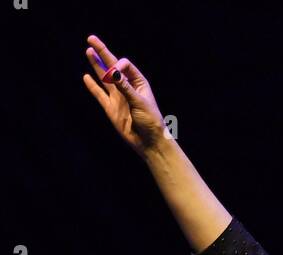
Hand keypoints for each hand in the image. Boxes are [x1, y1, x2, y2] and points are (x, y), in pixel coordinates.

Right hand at [83, 35, 167, 159]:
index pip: (124, 66)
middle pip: (112, 66)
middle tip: (91, 39)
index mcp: (138, 83)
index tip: (114, 72)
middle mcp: (126, 87)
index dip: (117, 65)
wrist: (149, 142)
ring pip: (104, 78)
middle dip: (102, 52)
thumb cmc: (151, 121)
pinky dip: (93, 87)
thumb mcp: (140, 102)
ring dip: (96, 65)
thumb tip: (113, 72)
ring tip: (88, 51)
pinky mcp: (111, 109)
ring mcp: (118, 98)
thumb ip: (125, 87)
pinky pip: (99, 95)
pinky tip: (86, 77)